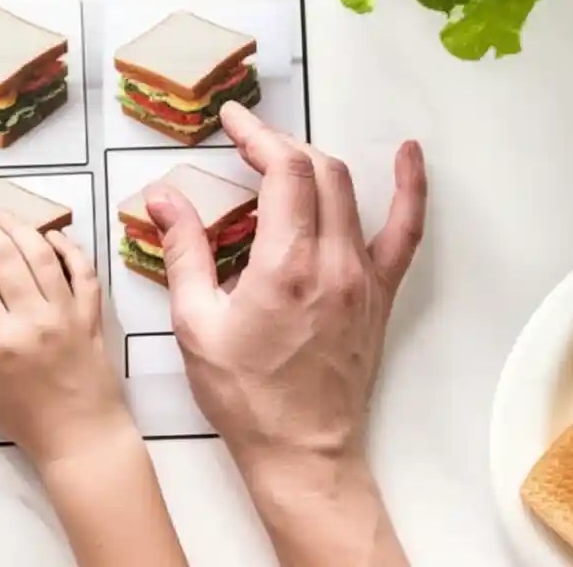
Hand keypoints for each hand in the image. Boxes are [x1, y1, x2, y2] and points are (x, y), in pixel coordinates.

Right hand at [0, 213, 131, 466]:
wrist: (82, 437)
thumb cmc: (24, 419)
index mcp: (0, 341)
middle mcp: (34, 320)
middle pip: (6, 258)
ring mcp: (68, 314)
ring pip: (43, 255)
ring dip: (21, 229)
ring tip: (4, 217)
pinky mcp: (93, 315)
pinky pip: (83, 271)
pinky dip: (69, 248)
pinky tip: (51, 236)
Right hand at [145, 103, 425, 462]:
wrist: (302, 450)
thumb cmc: (247, 397)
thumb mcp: (194, 323)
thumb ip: (183, 252)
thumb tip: (163, 200)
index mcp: (286, 266)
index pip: (283, 171)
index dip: (258, 135)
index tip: (232, 121)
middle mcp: (333, 263)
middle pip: (318, 171)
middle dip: (279, 144)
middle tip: (245, 141)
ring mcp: (363, 277)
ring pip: (350, 191)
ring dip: (316, 162)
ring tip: (284, 154)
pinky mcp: (379, 294)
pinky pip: (404, 230)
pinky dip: (409, 188)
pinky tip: (407, 156)